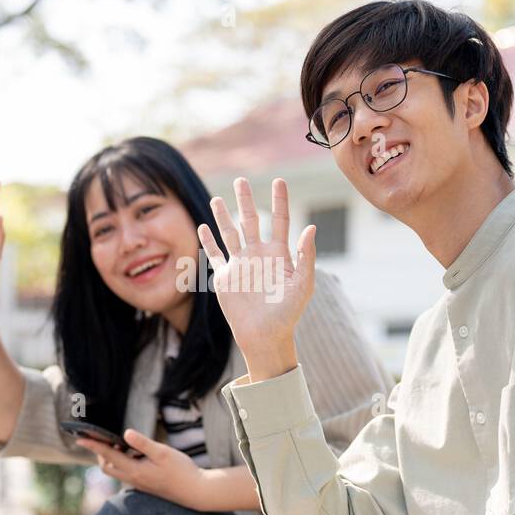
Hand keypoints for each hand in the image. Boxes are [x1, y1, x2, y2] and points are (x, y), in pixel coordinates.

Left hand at [76, 429, 211, 511]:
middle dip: (100, 452)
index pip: (108, 455)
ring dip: (112, 458)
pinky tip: (133, 454)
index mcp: (135, 470)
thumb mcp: (163, 453)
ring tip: (118, 443)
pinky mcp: (145, 485)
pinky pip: (126, 473)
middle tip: (101, 437)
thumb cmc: (182, 471)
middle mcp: (133, 479)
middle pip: (107, 466)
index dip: (93, 445)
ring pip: (116, 471)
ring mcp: (138, 484)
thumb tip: (125, 433)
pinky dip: (122, 463)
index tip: (80, 437)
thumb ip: (143, 444)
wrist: (195, 492)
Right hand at [198, 178, 314, 379]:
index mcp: (279, 254)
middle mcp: (258, 255)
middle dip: (245, 200)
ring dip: (223, 216)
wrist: (265, 335)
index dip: (280, 201)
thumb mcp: (303, 284)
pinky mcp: (224, 277)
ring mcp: (240, 264)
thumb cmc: (288, 312)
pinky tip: (203, 227)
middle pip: (250, 220)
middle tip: (241, 180)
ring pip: (230, 233)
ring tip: (217, 198)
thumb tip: (311, 227)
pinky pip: (215, 255)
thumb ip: (305, 255)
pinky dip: (208, 242)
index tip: (279, 181)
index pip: (280, 220)